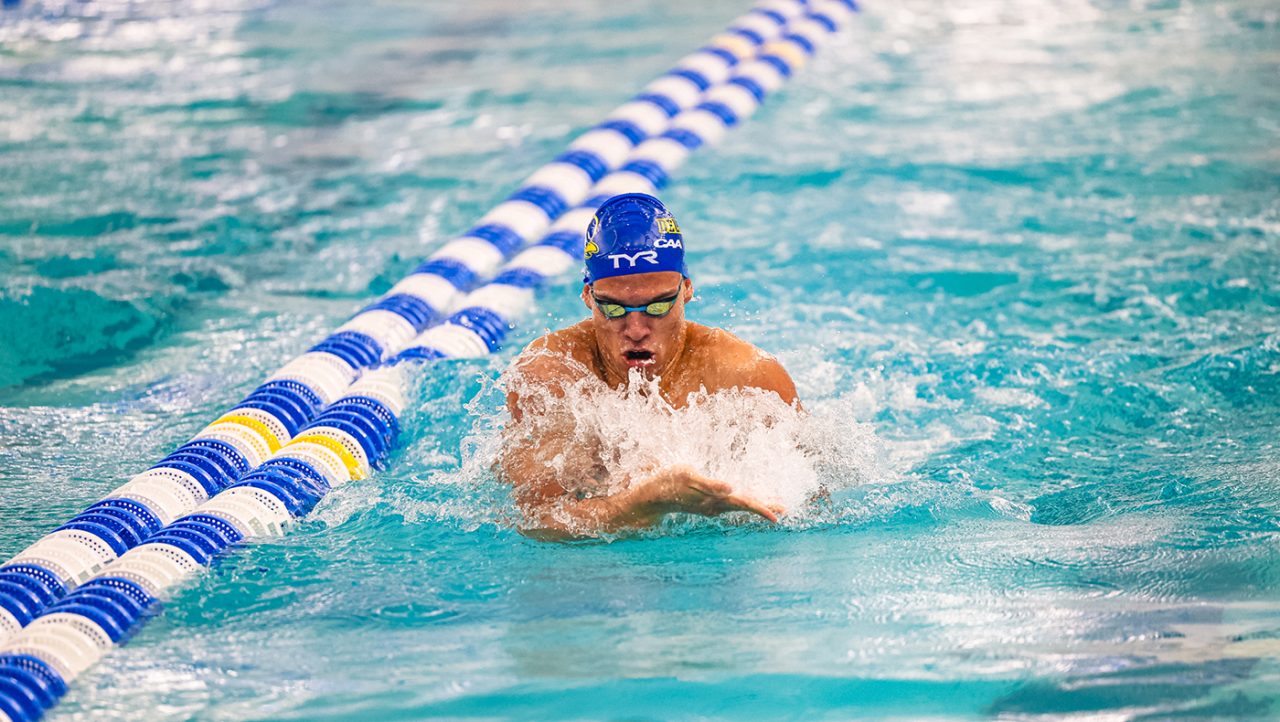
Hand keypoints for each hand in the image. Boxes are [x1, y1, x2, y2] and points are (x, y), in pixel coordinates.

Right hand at [637, 465, 783, 522]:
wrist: (652, 496)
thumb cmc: (670, 482)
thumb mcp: (688, 477)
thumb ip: (710, 484)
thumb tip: (731, 488)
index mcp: (715, 499)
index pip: (744, 503)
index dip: (762, 508)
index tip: (777, 514)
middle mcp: (716, 506)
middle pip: (745, 506)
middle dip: (764, 507)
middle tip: (783, 509)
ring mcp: (711, 506)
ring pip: (739, 506)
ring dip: (756, 505)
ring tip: (773, 506)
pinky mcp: (707, 504)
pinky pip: (731, 504)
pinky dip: (744, 502)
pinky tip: (748, 500)